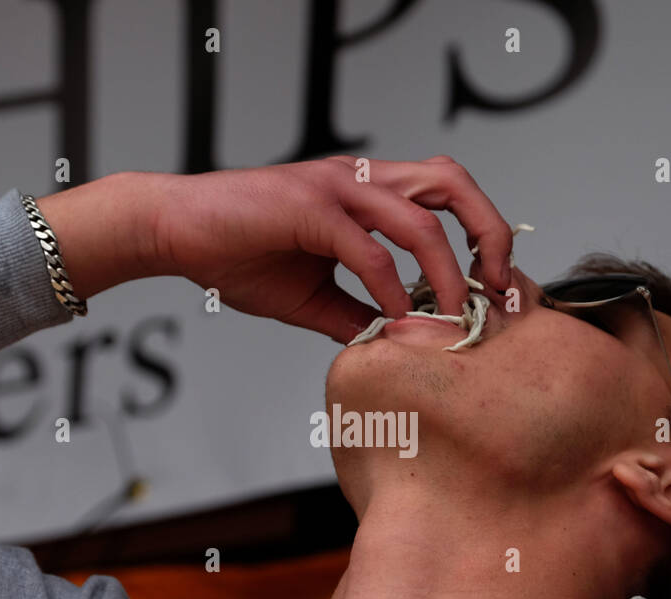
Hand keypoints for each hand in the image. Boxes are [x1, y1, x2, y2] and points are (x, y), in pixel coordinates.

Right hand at [39, 158, 514, 343]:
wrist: (174, 231)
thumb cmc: (236, 254)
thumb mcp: (312, 296)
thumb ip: (357, 314)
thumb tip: (394, 346)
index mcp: (365, 193)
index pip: (444, 198)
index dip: (479, 236)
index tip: (491, 289)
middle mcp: (359, 179)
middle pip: (451, 183)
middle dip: (488, 232)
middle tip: (496, 288)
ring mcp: (336, 187)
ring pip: (420, 215)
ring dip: (447, 270)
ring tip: (455, 315)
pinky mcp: (309, 205)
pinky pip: (367, 246)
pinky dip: (390, 286)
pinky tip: (395, 317)